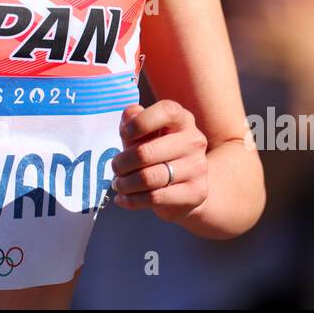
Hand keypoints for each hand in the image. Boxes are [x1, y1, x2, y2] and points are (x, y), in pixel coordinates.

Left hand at [110, 100, 209, 222]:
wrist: (187, 187)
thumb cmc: (159, 154)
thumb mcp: (144, 135)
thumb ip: (134, 122)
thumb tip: (130, 115)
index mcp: (183, 119)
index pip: (166, 112)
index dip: (139, 123)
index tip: (124, 134)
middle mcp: (194, 141)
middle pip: (146, 152)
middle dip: (121, 163)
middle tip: (115, 168)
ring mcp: (198, 167)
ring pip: (149, 178)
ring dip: (125, 184)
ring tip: (118, 185)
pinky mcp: (196, 193)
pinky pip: (155, 198)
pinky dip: (132, 200)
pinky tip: (124, 199)